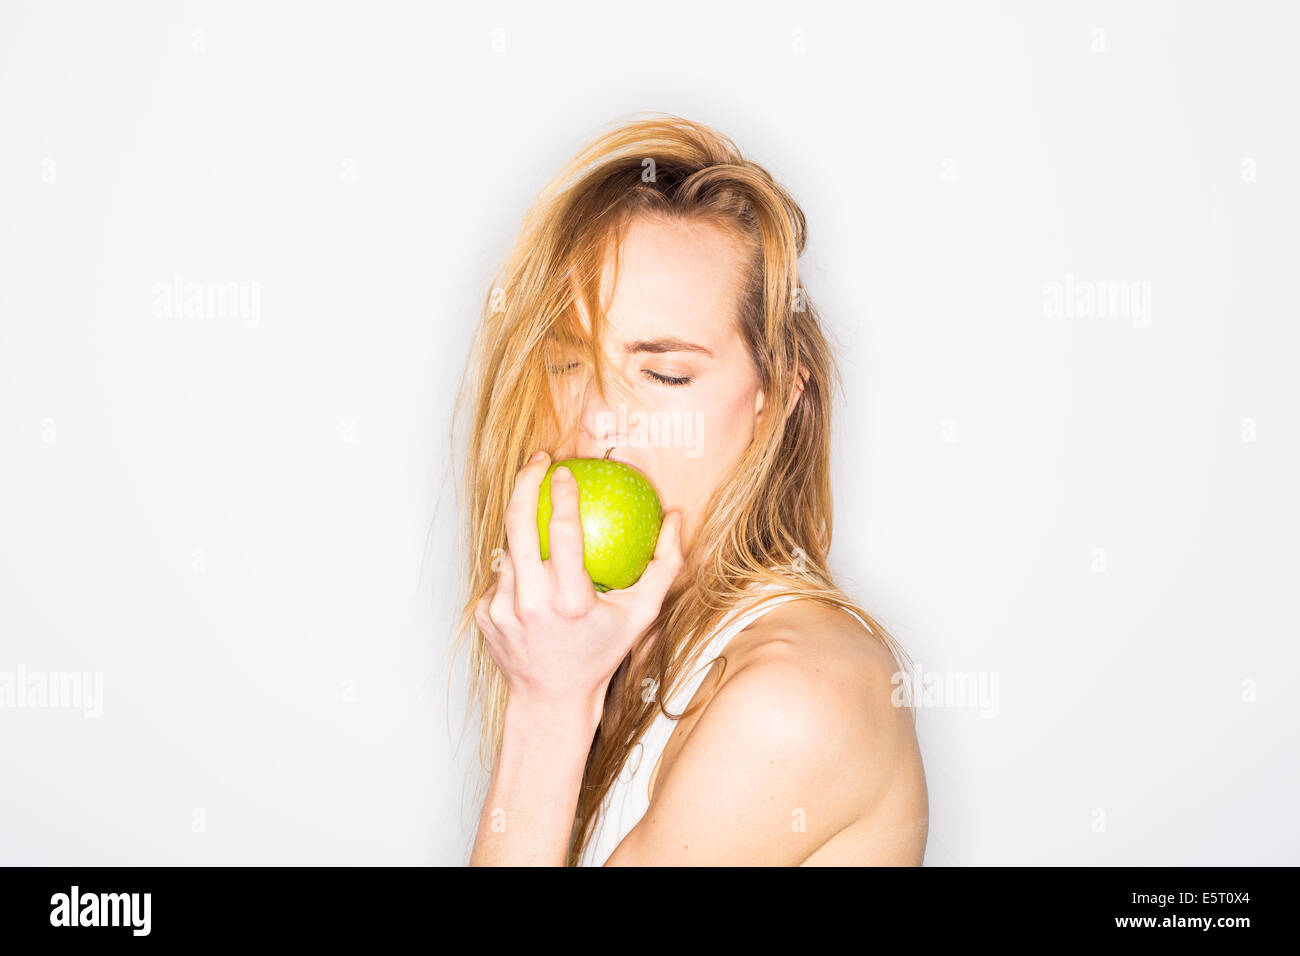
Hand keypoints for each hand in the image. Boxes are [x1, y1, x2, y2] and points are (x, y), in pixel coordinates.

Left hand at [475, 451, 683, 722]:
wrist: (551, 698)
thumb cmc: (600, 653)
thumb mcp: (641, 615)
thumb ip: (664, 566)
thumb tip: (676, 517)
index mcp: (571, 602)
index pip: (563, 533)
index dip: (562, 494)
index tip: (565, 470)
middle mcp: (532, 605)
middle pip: (518, 526)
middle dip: (525, 483)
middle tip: (537, 462)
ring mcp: (503, 610)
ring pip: (508, 550)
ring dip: (523, 532)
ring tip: (537, 514)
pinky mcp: (485, 616)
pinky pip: (500, 575)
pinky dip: (516, 568)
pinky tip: (528, 566)